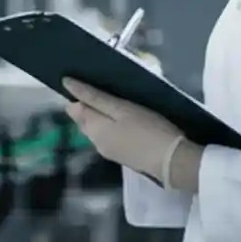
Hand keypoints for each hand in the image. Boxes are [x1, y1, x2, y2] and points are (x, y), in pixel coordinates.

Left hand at [62, 77, 203, 191]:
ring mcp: (108, 151)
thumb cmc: (148, 129)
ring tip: (110, 101)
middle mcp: (95, 142)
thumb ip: (96, 101)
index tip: (81, 80)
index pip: (74, 110)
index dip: (77, 95)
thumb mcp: (122, 109)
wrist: (172, 161)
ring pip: (95, 129)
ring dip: (98, 116)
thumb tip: (69, 94)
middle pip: (84, 121)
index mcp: (93, 129)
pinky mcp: (121, 156)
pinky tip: (120, 120)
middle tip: (97, 87)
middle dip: (86, 106)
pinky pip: (107, 137)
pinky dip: (108, 126)